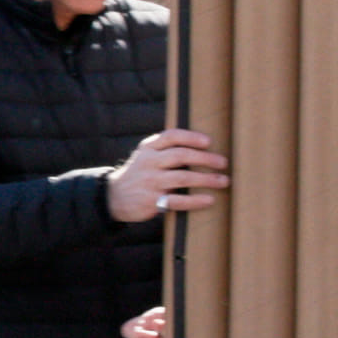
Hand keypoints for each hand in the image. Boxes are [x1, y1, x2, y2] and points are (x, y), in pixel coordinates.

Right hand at [105, 128, 228, 223]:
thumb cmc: (139, 173)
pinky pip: (177, 201)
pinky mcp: (151, 201)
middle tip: (223, 162)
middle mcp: (149, 162)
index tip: (209, 141)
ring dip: (206, 179)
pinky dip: (195, 200)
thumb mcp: (145, 155)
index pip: (171, 136)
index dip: (191, 137)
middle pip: (180, 155)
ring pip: (182, 177)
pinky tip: (209, 200)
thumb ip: (165, 148)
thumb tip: (202, 146)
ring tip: (223, 181)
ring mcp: (150, 182)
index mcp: (148, 148)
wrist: (114, 196)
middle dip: (205, 158)